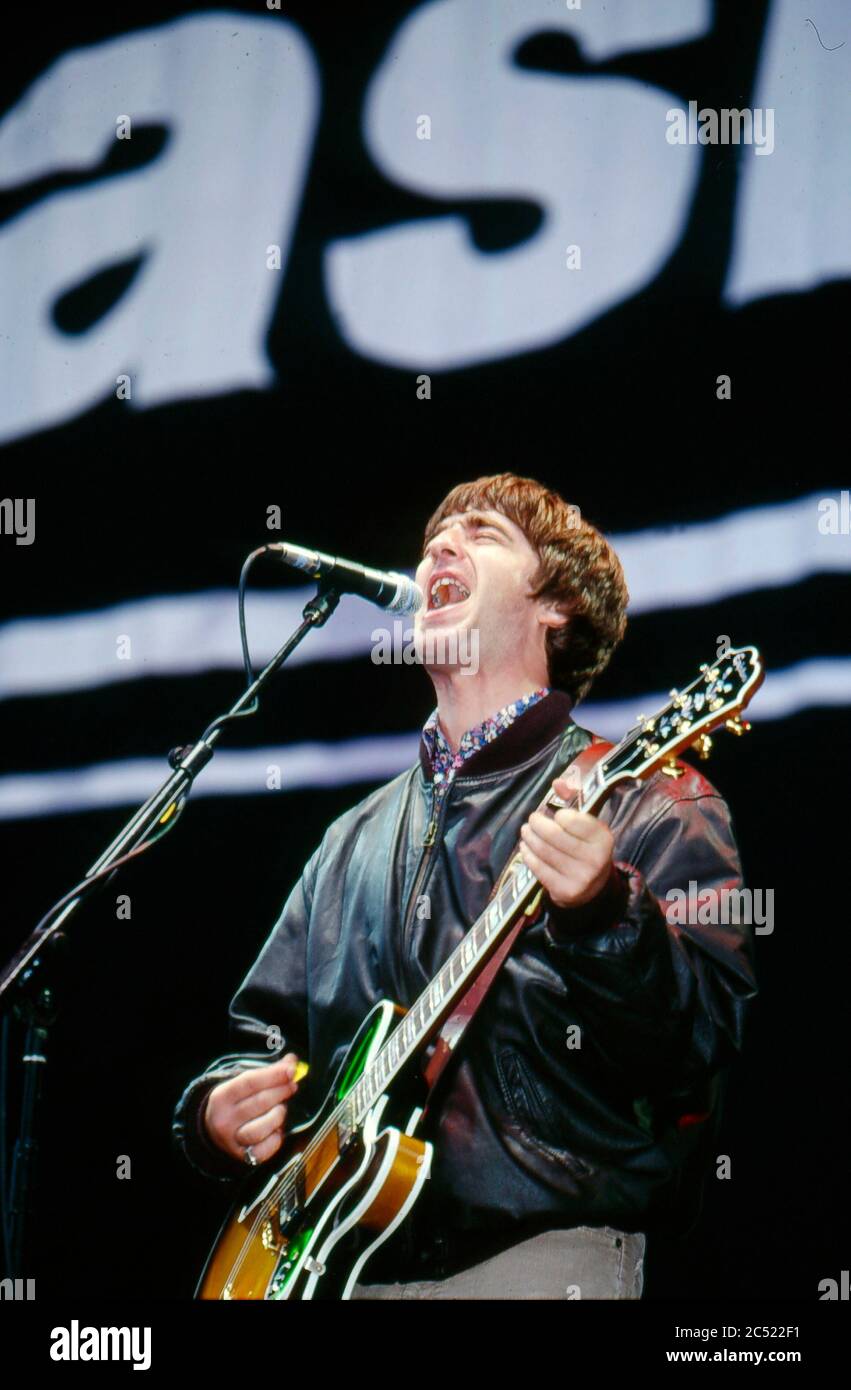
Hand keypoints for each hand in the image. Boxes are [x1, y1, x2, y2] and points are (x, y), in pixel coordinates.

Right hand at [203, 1053, 300, 1163]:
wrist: (213, 1131)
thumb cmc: (235, 1103)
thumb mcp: (243, 1084)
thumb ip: (268, 1072)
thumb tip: (292, 1061)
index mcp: (222, 1097)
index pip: (250, 1082)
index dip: (273, 1075)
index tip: (291, 1070)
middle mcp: (225, 1120)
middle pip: (259, 1103)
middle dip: (281, 1091)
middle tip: (292, 1086)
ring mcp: (233, 1140)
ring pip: (261, 1128)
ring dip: (278, 1115)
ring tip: (282, 1108)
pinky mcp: (243, 1156)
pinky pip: (265, 1149)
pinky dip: (276, 1138)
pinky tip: (277, 1129)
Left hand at [519, 775, 613, 908]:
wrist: (593, 888)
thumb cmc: (587, 846)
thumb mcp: (587, 823)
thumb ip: (574, 799)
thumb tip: (558, 783)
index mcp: (603, 839)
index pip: (573, 820)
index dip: (560, 815)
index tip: (557, 815)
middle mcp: (595, 860)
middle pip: (555, 836)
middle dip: (538, 824)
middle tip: (532, 820)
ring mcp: (580, 878)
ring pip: (544, 852)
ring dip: (530, 838)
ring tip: (526, 831)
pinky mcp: (565, 891)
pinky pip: (539, 869)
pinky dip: (528, 855)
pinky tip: (526, 848)